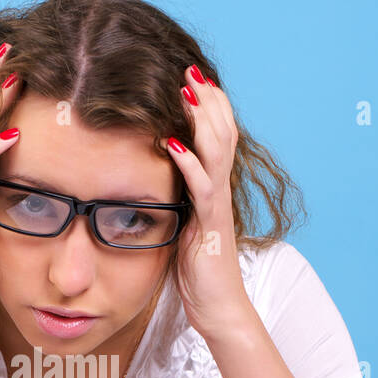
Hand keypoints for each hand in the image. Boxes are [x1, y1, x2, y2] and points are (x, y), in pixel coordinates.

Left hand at [163, 66, 251, 338]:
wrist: (220, 309)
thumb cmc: (199, 273)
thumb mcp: (183, 226)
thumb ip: (176, 201)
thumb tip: (156, 182)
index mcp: (213, 189)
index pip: (217, 137)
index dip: (208, 106)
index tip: (191, 76)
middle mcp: (220, 191)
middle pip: (222, 133)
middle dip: (207, 99)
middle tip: (191, 68)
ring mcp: (218, 206)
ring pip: (218, 151)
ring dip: (202, 118)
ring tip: (188, 88)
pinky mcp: (211, 225)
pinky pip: (203, 187)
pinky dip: (189, 162)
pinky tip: (174, 141)